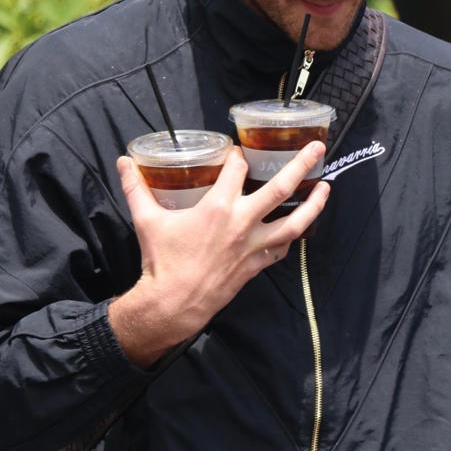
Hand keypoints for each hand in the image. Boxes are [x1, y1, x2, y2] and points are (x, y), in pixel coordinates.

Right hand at [109, 142, 330, 366]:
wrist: (173, 303)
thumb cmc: (162, 261)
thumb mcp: (147, 220)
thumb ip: (136, 188)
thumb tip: (123, 162)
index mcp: (217, 207)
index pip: (236, 169)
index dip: (238, 156)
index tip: (238, 151)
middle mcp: (241, 223)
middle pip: (280, 188)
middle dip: (301, 164)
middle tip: (318, 147)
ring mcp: (253, 246)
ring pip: (294, 223)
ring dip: (314, 205)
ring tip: (326, 188)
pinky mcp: (256, 265)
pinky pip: (282, 249)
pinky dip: (292, 237)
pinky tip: (298, 228)